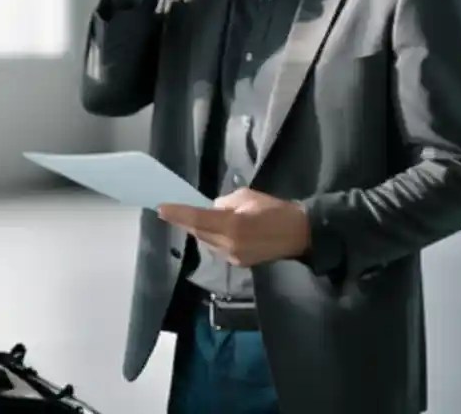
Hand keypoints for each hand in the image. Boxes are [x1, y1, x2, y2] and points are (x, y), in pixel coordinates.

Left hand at [157, 188, 310, 266]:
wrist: (299, 234)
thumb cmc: (275, 210)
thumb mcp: (247, 197)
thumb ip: (225, 203)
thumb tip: (211, 209)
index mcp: (232, 226)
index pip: (197, 220)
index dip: (178, 214)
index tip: (161, 208)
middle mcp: (229, 245)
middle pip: (198, 232)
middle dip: (187, 220)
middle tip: (176, 209)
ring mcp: (233, 258)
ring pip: (206, 241)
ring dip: (202, 229)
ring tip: (206, 217)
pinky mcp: (238, 264)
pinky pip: (218, 248)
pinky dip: (214, 237)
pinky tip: (221, 230)